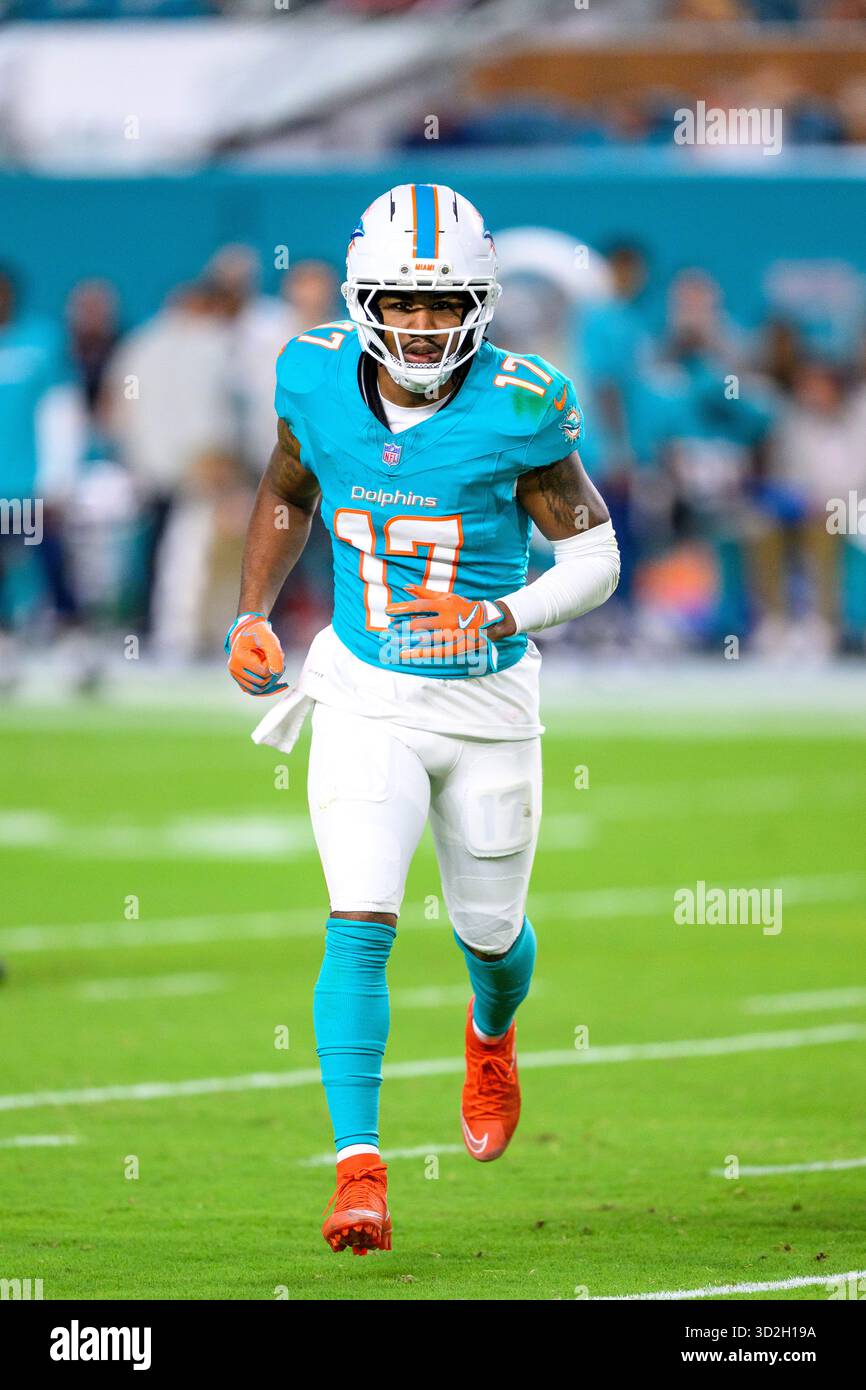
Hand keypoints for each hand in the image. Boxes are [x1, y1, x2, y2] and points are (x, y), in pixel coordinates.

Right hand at [225, 613, 287, 695]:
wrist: (249, 632)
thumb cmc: (259, 634)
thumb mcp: (269, 640)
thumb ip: (275, 656)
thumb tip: (277, 673)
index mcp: (239, 657)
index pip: (263, 672)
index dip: (273, 665)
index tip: (275, 654)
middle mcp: (234, 668)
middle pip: (260, 683)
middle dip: (273, 675)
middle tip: (279, 662)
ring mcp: (235, 675)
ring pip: (257, 690)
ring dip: (270, 683)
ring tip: (276, 670)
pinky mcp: (240, 680)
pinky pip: (253, 691)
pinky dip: (266, 690)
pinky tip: (278, 684)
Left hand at [385, 586, 513, 665]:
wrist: (488, 621)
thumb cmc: (463, 606)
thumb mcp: (446, 596)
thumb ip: (425, 593)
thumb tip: (406, 587)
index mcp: (445, 605)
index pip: (420, 606)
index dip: (403, 608)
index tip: (388, 611)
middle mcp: (448, 620)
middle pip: (421, 624)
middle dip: (403, 626)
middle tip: (388, 628)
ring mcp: (452, 635)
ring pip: (426, 639)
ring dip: (408, 640)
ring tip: (391, 640)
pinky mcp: (455, 647)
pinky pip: (434, 652)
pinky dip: (419, 653)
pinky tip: (405, 654)